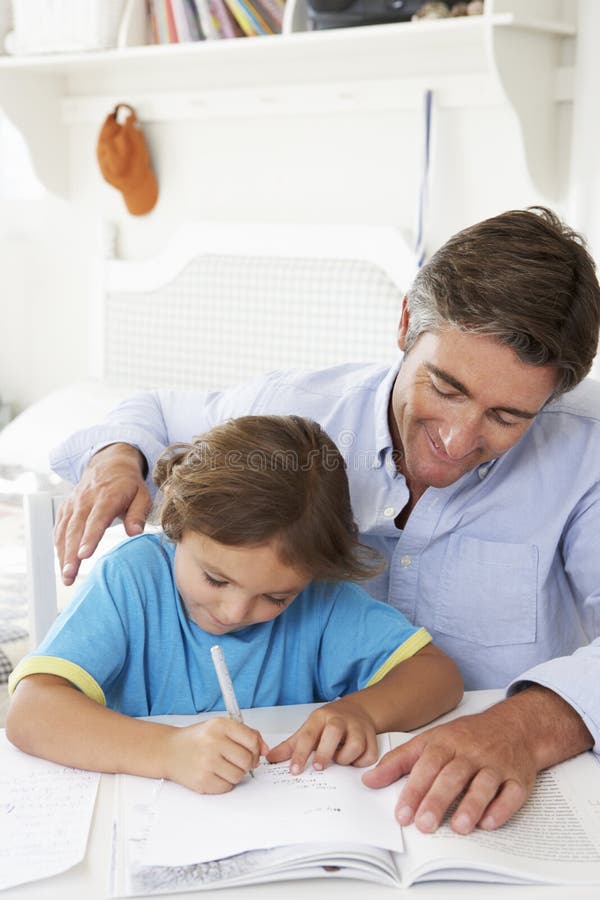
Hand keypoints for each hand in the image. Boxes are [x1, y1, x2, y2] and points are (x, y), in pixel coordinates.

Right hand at [55, 443, 151, 584]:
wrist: (110, 463)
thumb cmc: (129, 484)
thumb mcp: (142, 495)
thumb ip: (138, 514)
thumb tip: (135, 533)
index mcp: (107, 496)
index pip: (96, 519)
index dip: (89, 537)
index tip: (83, 555)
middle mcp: (86, 500)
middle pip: (76, 529)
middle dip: (71, 554)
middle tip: (70, 575)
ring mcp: (74, 503)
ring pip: (64, 530)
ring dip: (63, 554)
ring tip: (66, 576)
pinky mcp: (67, 507)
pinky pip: (60, 528)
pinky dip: (58, 545)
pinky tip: (62, 562)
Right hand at [165, 718, 268, 792]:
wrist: (169, 751)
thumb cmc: (196, 739)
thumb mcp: (219, 727)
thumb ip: (245, 734)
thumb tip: (265, 749)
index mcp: (219, 725)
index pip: (252, 740)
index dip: (256, 748)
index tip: (252, 751)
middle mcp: (213, 742)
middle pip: (247, 760)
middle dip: (246, 763)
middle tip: (235, 760)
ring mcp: (207, 763)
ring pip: (239, 776)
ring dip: (235, 774)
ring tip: (222, 766)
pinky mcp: (202, 781)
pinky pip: (227, 787)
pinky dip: (224, 783)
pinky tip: (214, 774)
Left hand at [266, 699, 378, 773]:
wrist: (357, 711)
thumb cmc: (329, 723)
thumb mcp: (308, 729)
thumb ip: (290, 746)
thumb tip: (270, 759)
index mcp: (320, 717)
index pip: (308, 735)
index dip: (300, 753)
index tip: (294, 770)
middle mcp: (339, 720)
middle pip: (333, 733)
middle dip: (325, 752)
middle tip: (318, 767)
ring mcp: (358, 727)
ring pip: (354, 746)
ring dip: (345, 759)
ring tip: (338, 759)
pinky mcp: (372, 737)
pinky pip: (369, 755)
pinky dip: (361, 762)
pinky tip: (353, 760)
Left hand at [361, 687, 593, 833]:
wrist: (513, 726)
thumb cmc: (465, 737)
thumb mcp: (429, 740)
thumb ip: (399, 761)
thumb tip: (368, 780)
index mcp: (447, 742)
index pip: (427, 764)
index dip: (414, 789)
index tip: (402, 815)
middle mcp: (471, 753)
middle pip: (453, 776)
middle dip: (438, 800)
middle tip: (424, 825)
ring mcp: (496, 765)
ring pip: (484, 784)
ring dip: (472, 805)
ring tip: (458, 828)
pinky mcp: (519, 778)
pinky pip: (512, 793)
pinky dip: (502, 808)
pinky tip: (488, 823)